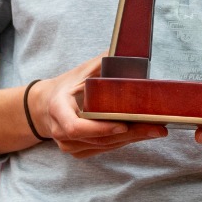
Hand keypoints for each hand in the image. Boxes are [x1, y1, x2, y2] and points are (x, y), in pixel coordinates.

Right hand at [33, 57, 165, 157]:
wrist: (45, 105)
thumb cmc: (66, 87)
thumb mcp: (80, 71)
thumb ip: (102, 63)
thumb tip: (128, 50)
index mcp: (58, 110)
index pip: (76, 127)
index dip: (101, 129)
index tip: (124, 125)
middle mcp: (60, 132)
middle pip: (98, 139)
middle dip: (129, 134)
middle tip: (156, 128)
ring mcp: (68, 145)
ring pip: (104, 146)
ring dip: (131, 139)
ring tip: (155, 130)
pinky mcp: (78, 151)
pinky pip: (103, 149)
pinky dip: (123, 142)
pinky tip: (141, 133)